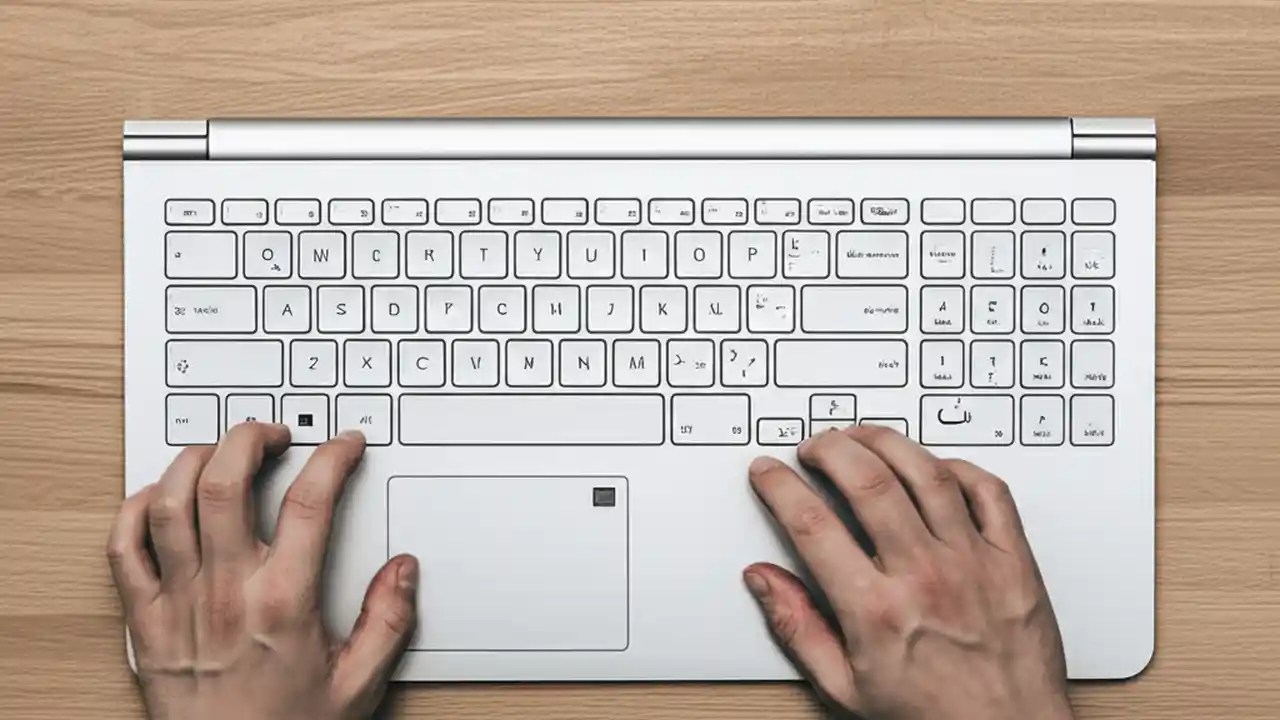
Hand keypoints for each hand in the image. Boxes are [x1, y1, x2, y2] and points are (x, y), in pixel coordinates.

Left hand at [106, 424, 417, 719]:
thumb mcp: (358, 685)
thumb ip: (388, 622)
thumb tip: (403, 569)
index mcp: (283, 603)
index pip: (309, 502)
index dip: (331, 459)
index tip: (343, 446)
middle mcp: (225, 592)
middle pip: (225, 481)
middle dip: (250, 438)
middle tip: (273, 434)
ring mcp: (177, 601)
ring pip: (170, 502)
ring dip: (194, 461)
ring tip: (220, 452)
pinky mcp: (142, 619)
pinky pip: (122, 547)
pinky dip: (136, 509)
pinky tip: (162, 498)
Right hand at [744, 425, 1072, 719]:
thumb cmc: (932, 716)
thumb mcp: (845, 686)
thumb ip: (798, 626)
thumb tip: (763, 580)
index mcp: (875, 610)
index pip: (812, 524)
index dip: (780, 487)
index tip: (769, 472)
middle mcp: (924, 577)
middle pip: (867, 480)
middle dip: (829, 449)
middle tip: (814, 446)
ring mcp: (973, 562)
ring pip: (926, 473)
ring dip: (886, 442)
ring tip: (862, 438)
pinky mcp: (1014, 559)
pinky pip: (989, 491)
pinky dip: (959, 467)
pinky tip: (933, 465)